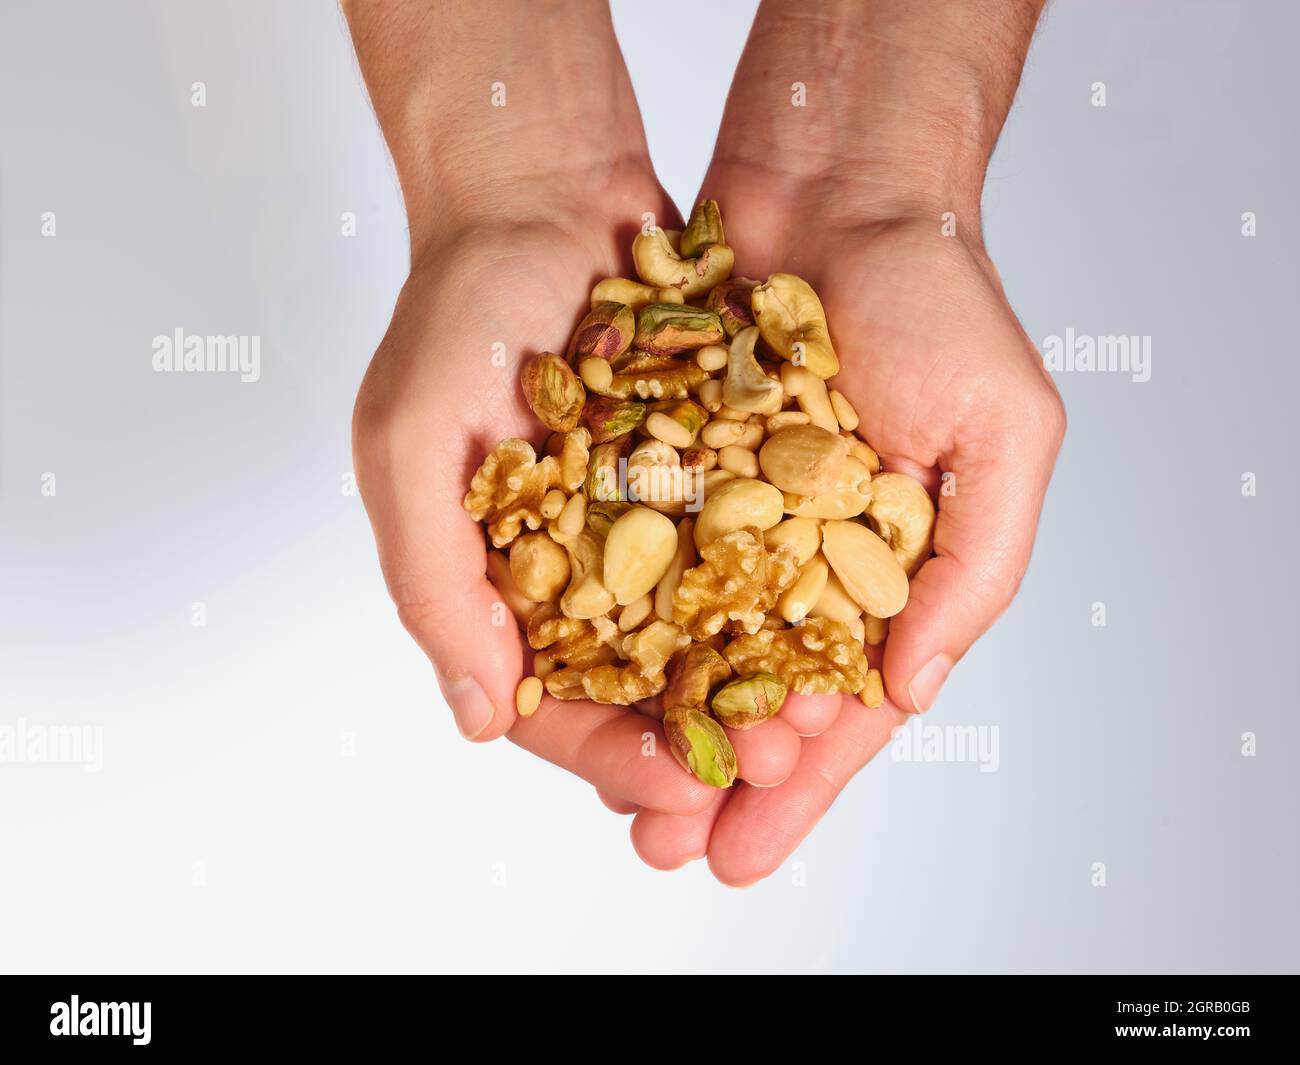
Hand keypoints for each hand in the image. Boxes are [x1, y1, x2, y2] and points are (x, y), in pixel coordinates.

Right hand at [345, 0, 733, 814]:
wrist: (546, 194)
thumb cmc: (458, 310)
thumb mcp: (413, 443)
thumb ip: (435, 581)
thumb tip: (480, 716)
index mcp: (497, 581)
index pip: (549, 705)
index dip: (606, 757)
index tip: (672, 790)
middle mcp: (576, 567)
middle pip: (640, 691)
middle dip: (699, 741)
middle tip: (763, 771)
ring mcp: (646, 525)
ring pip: (707, 638)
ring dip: (756, 687)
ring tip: (809, 722)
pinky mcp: (708, 476)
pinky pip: (753, 556)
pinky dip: (787, 600)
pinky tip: (833, 634)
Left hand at [627, 0, 1058, 882]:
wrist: (838, 185)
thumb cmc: (940, 300)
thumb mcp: (1002, 435)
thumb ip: (972, 569)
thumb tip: (912, 689)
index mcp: (887, 574)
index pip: (844, 706)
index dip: (800, 784)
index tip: (747, 846)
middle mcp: (800, 558)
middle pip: (750, 693)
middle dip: (709, 775)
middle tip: (665, 849)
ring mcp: (727, 516)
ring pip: (680, 645)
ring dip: (651, 720)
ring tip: (615, 795)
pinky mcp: (664, 467)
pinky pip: (628, 558)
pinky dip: (606, 618)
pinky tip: (573, 678)